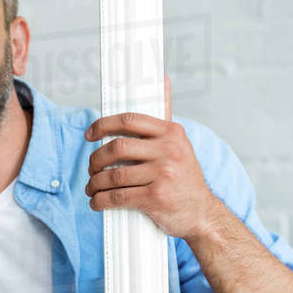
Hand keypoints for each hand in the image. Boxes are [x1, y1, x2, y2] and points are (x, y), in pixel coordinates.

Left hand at [84, 77, 221, 239]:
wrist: (202, 214)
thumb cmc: (184, 179)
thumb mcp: (179, 144)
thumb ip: (165, 116)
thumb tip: (162, 78)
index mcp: (172, 133)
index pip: (129, 120)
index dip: (103, 124)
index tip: (90, 134)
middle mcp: (169, 150)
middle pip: (116, 147)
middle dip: (96, 159)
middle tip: (91, 168)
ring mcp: (163, 174)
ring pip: (113, 175)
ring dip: (95, 183)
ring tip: (92, 188)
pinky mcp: (156, 197)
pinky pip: (117, 197)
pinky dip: (100, 200)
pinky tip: (97, 202)